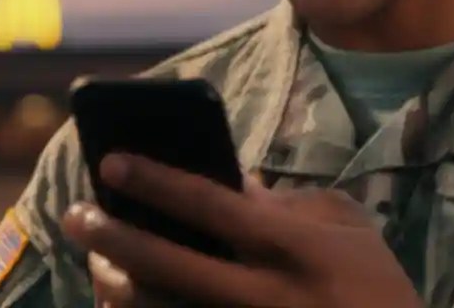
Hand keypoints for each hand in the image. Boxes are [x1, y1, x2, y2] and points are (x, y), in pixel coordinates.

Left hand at [62, 153, 421, 307]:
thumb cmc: (375, 285)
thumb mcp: (347, 227)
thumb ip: (289, 202)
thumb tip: (228, 181)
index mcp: (293, 248)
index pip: (212, 205)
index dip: (156, 180)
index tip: (112, 160)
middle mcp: (263, 295)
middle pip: (169, 264)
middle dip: (114, 236)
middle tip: (77, 214)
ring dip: (117, 286)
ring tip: (95, 259)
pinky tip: (120, 300)